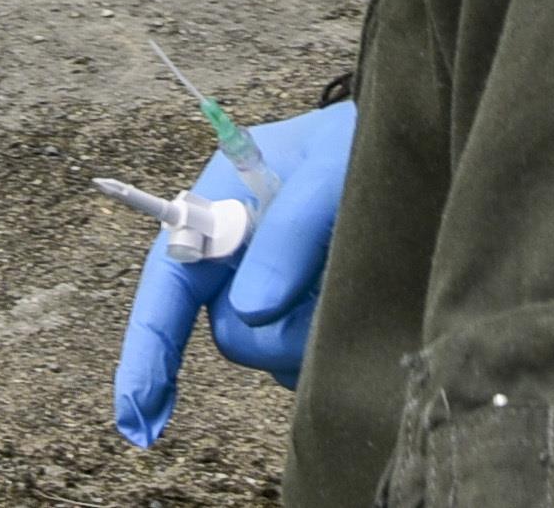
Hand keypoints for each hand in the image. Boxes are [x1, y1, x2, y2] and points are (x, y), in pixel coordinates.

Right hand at [112, 100, 353, 447]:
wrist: (417, 154)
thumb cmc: (364, 143)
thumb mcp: (329, 167)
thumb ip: (289, 232)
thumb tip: (252, 311)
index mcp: (220, 208)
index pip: (170, 282)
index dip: (149, 346)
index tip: (136, 410)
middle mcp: (240, 257)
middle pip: (231, 330)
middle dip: (273, 331)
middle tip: (327, 292)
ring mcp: (276, 292)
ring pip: (271, 352)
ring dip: (309, 334)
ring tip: (352, 280)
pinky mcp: (311, 318)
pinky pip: (305, 362)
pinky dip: (328, 347)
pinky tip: (357, 308)